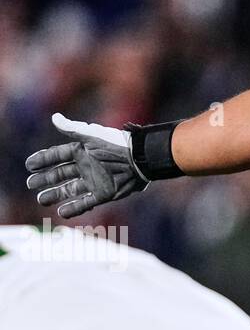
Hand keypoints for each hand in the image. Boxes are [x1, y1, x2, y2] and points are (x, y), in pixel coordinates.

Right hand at [26, 114, 147, 218]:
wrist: (140, 160)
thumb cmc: (116, 145)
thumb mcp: (93, 136)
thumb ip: (73, 129)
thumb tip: (54, 118)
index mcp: (81, 150)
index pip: (57, 156)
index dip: (43, 160)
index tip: (29, 165)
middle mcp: (86, 166)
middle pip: (60, 174)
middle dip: (45, 179)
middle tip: (31, 184)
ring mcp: (94, 181)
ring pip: (70, 190)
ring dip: (56, 194)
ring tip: (41, 200)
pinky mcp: (104, 194)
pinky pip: (86, 202)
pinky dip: (74, 208)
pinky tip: (61, 212)